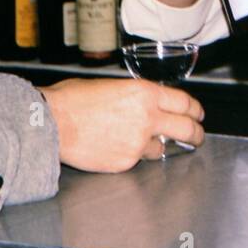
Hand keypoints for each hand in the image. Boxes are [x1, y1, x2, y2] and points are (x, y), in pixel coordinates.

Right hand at [39, 78, 205, 171]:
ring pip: (162, 148)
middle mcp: (147, 118)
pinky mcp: (126, 161)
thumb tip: (146, 104)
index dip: (195, 110)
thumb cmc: (72, 101)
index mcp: (144, 94)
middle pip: (187, 128)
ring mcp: (138, 142)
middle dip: (196, 134)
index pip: (185, 103)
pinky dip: (132, 155)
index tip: (197, 115)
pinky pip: (138, 159)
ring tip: (139, 141)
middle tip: (197, 136)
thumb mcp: (110, 86)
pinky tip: (116, 147)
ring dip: (157, 145)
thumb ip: (135, 97)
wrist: (50, 124)